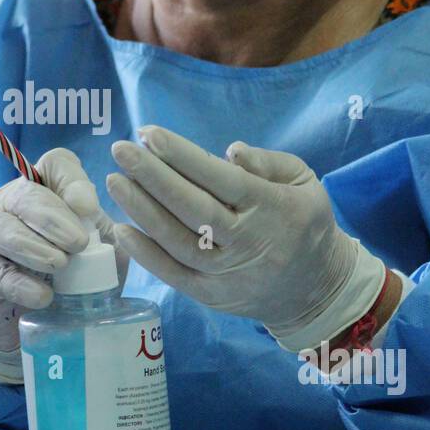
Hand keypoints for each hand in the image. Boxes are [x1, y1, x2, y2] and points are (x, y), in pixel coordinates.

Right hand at [0, 148, 126, 362]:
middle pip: (27, 196)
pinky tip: (43, 296)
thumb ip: (107, 242)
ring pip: (5, 230)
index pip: (56, 165)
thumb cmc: (65, 271)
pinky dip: (21, 285)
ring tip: (59, 265)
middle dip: (54, 218)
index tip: (88, 207)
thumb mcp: (93, 251)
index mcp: (47, 189)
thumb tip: (119, 240)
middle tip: (78, 243)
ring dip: (35, 248)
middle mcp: (13, 203)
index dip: (72, 181)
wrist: (21, 310)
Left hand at [106, 125, 385, 352]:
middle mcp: (247, 240)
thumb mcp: (303, 182)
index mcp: (271, 207)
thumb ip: (269, 162)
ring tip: (115, 181)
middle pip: (194, 207)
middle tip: (121, 150)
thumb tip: (231, 150)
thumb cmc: (302, 222)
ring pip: (179, 241)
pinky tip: (121, 229)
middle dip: (153, 177)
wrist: (314, 290)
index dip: (184, 157)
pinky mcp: (211, 295)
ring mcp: (227, 272)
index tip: (150, 134)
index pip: (222, 178)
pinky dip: (146, 254)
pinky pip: (174, 275)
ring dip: (142, 211)